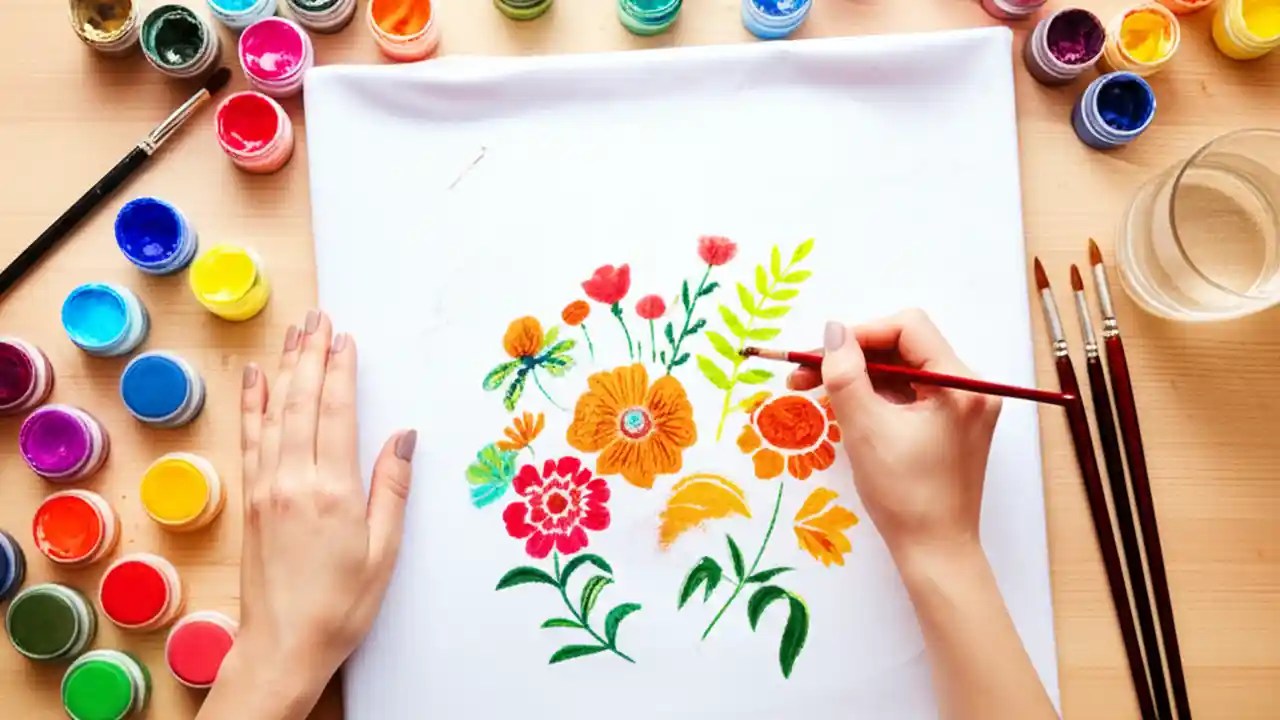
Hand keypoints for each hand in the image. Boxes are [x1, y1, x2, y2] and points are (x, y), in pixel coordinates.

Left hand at [200, 311, 415, 718]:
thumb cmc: (340, 606)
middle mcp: (293, 480)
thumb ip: (391, 489)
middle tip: (319, 319)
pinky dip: (252, 405)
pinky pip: (251, 438)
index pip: (337, 413)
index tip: (346, 339)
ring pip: (274, 413)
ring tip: (293, 334)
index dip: (341, 371)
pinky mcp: (250, 500)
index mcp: (331, 491)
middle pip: (302, 402)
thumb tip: (404, 437)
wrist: (283, 645)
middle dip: (311, 355)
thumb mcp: (383, 551)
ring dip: (283, 369)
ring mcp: (266, 488)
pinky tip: (253, 381)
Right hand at [788, 310, 1000, 561]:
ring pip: (904, 372)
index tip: (822, 356)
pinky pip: (910, 396)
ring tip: (816, 392)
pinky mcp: (952, 428)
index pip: (908, 327)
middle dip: (853, 356)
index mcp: (959, 383)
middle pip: (905, 347)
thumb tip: (833, 331)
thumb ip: (845, 374)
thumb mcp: (865, 430)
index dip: (860, 334)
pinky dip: (877, 397)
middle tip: (805, 374)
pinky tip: (846, 409)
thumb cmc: (904, 496)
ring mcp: (963, 409)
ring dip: (860, 377)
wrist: (934, 553)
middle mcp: (970, 389)